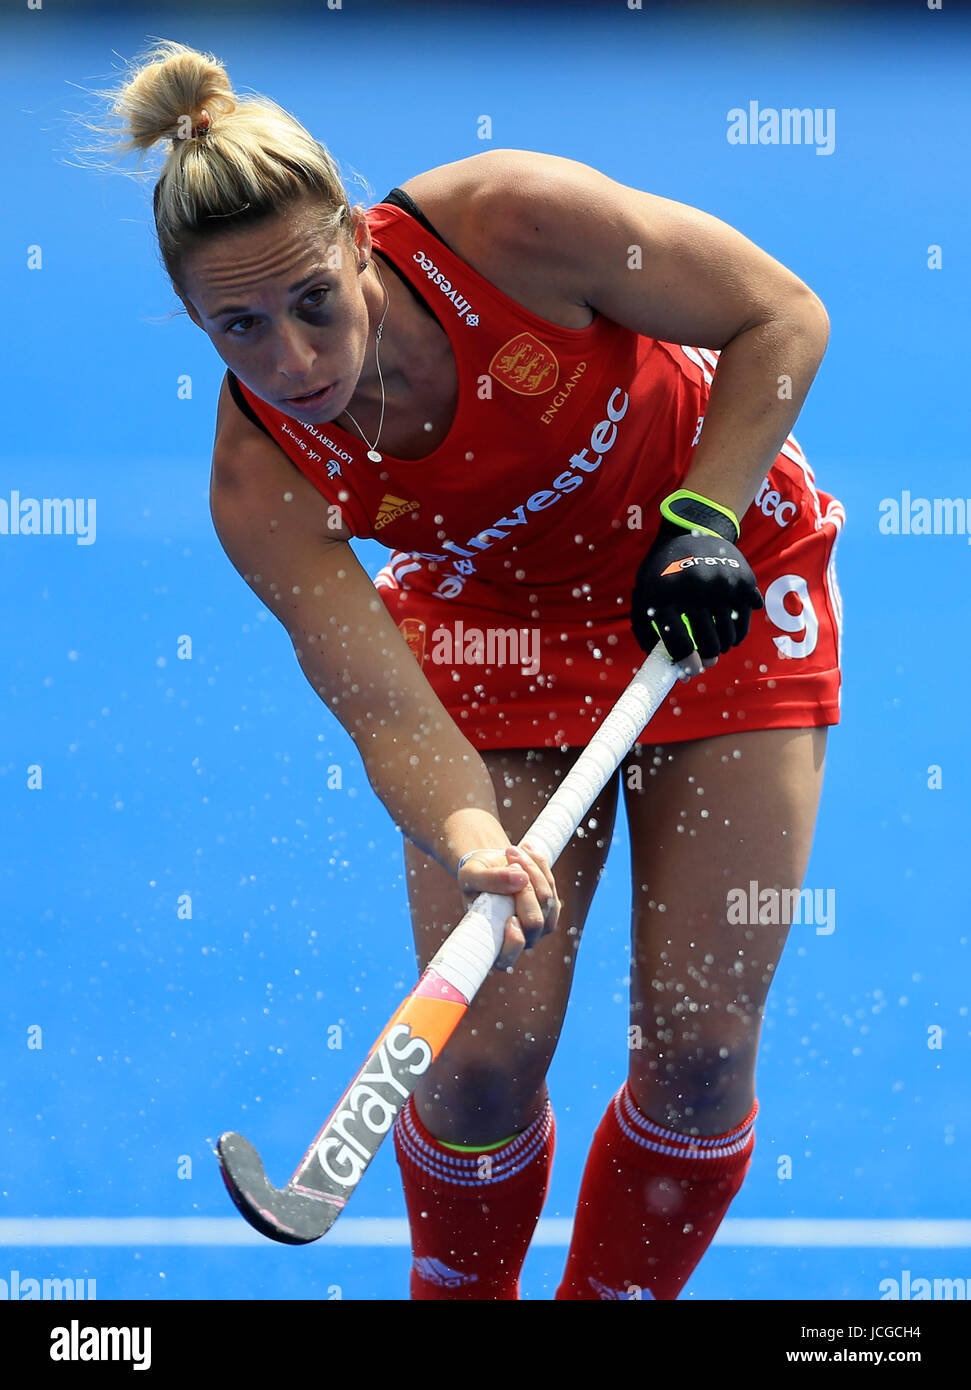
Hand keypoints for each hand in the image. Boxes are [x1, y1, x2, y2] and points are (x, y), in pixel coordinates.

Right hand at [457, 842, 559, 971]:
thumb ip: (489, 879)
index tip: (511, 919)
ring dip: (531, 871)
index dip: (513, 943)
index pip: (506, 958)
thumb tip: (521, 879)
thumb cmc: (476, 877)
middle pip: (534, 922)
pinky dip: (539, 866)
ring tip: (512, 851)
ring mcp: (539, 926)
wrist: (491, 865)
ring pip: (546, 901)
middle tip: (507, 860)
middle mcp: (519, 940)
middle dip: (524, 889)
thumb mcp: (471, 874)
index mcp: (493, 942)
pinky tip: (526, 851)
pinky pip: (552, 886)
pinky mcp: (551, 908)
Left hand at [631, 519, 762, 678]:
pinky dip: (739, 629)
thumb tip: (662, 666)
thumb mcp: (643, 593)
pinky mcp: (742, 580)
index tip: (694, 671)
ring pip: (729, 634)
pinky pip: (746, 619)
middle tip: (708, 659)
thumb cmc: (662, 570)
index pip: (677, 640)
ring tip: (718, 643)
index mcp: (664, 595)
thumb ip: (646, 630)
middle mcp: (694, 589)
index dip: (687, 662)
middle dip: (709, 657)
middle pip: (708, 642)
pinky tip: (730, 626)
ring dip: (725, 644)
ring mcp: (721, 584)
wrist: (693, 530)